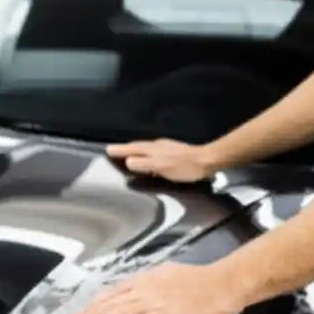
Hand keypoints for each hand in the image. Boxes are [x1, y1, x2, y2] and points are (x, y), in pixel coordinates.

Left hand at [68, 263, 250, 313]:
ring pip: (121, 312)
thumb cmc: (201, 282)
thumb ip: (150, 285)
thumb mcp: (169, 276)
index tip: (80, 313)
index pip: (114, 292)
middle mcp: (147, 288)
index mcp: (146, 279)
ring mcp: (157, 301)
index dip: (95, 304)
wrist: (225, 282)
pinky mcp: (170, 313)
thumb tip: (135, 292)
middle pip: (112, 303)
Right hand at [105, 139, 219, 182]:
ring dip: (134, 150)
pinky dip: (144, 152)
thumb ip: (144, 165)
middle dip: (124, 148)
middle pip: (137, 146)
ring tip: (127, 154)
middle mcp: (157, 145)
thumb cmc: (184, 167)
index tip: (107, 150)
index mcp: (152, 149)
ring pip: (145, 147)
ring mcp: (165, 147)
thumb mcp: (162, 168)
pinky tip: (148, 158)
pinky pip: (152, 150)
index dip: (120, 150)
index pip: (132, 149)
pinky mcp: (172, 150)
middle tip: (113, 150)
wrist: (206, 161)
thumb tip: (128, 161)